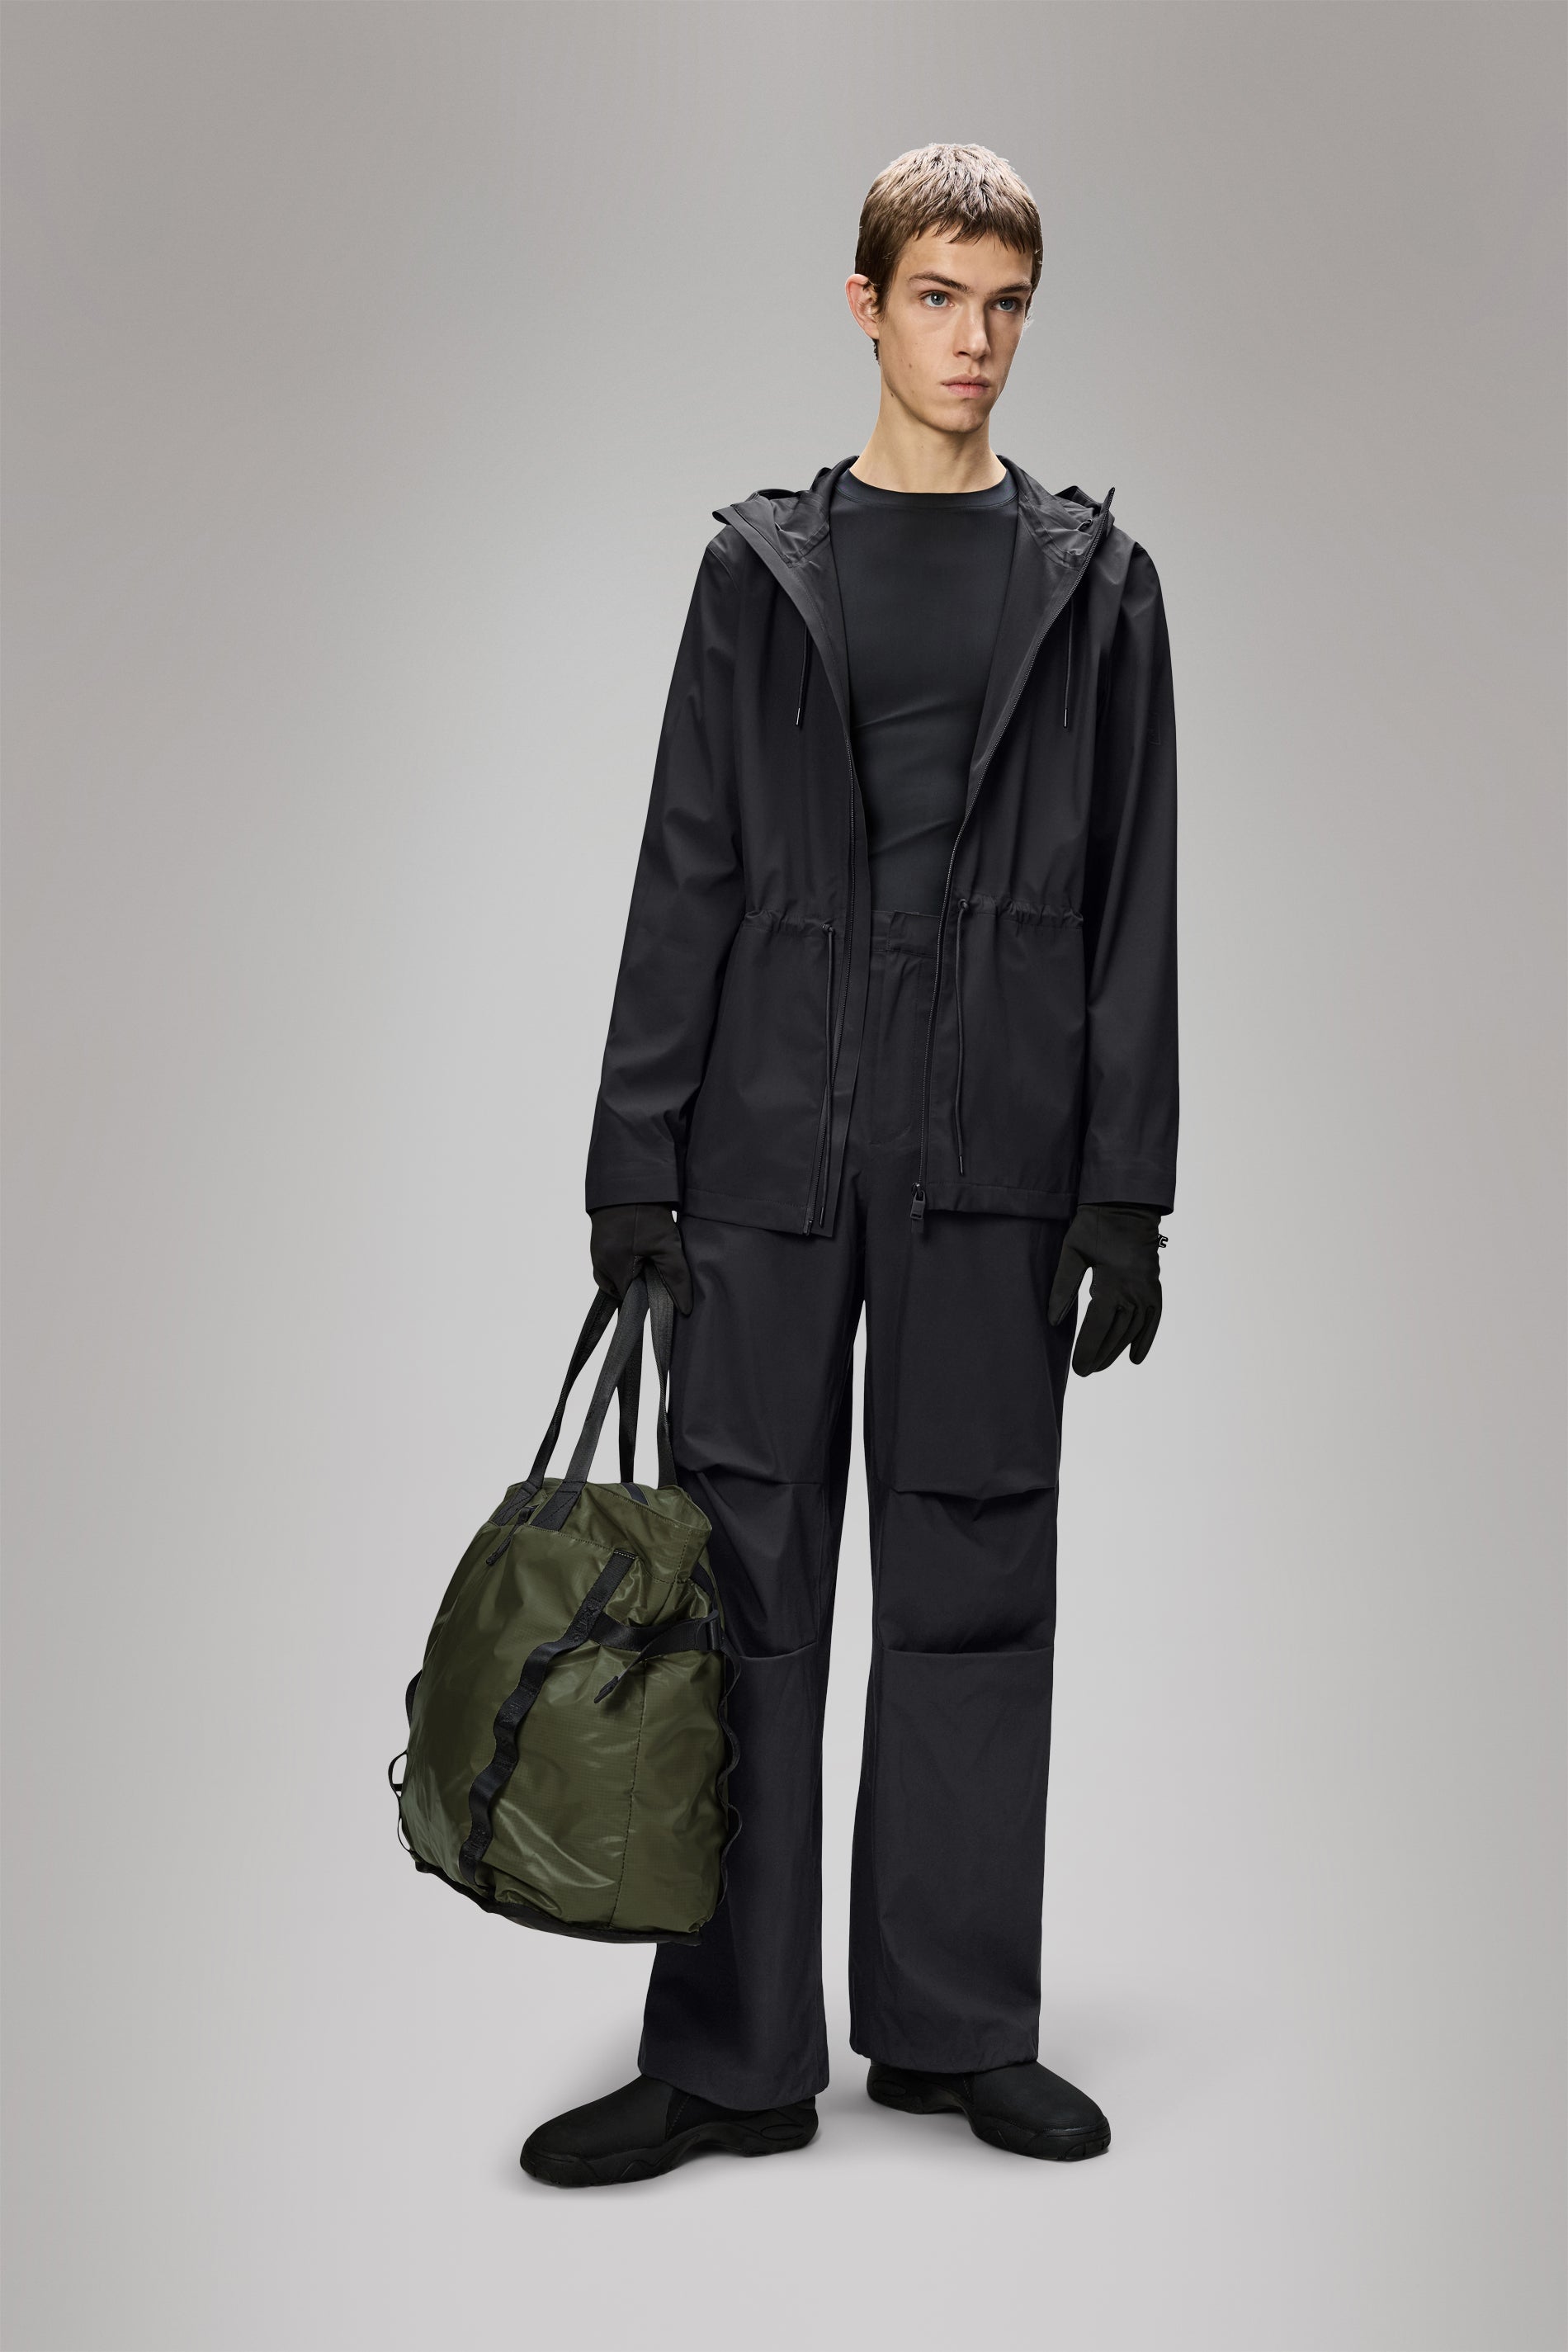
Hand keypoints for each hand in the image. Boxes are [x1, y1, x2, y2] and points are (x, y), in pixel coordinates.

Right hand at [589, 1203, 692, 1314]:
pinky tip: (636, 1253)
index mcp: (614, 1267)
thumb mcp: (666, 1244)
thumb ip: (675, 1277)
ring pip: (613, 1280)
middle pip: (619, 1292)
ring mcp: (596, 1253)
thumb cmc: (645, 1213)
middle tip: (654, 1269)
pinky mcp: (597, 1245)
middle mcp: (600, 1264)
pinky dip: (622, 1265)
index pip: (628, 1300)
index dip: (646, 1298)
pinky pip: (609, 1266)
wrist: (628, 1183)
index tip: (658, 1288)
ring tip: (646, 1259)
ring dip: (629, 1276)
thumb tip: (685, 1307)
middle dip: (637, 1286)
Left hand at [1047, 1203, 1164, 1374]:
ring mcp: (1147, 1291)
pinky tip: (1135, 1358)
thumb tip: (1053, 1320)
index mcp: (1111, 1283)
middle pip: (1116, 1334)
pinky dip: (1146, 1340)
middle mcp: (1134, 1291)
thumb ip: (1063, 1287)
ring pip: (1133, 1331)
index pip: (1098, 1327)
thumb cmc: (1095, 1227)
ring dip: (1117, 1351)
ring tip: (1101, 1366)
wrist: (1127, 1206)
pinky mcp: (1154, 1288)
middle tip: (1084, 1371)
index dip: (1088, 1350)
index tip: (1078, 1368)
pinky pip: (1153, 1320)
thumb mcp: (1072, 1252)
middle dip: (1100, 1355)